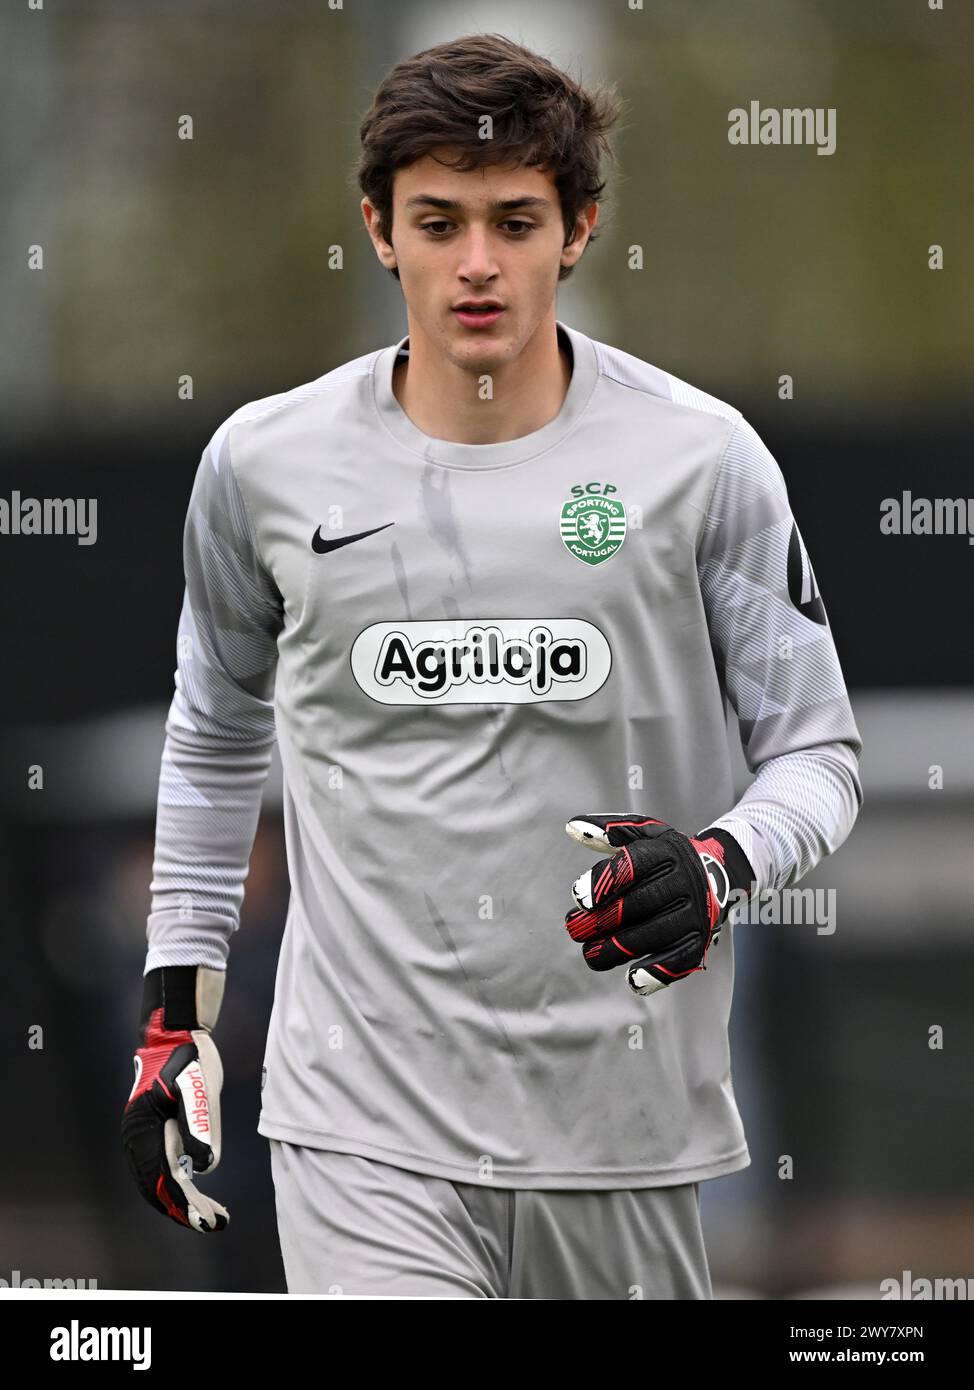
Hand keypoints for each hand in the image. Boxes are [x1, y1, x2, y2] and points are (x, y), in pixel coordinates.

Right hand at [121, 965, 229, 1231]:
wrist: (176, 1033)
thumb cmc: (188, 1057)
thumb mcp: (197, 1088)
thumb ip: (199, 1126)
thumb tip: (206, 1167)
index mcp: (142, 1129)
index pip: (163, 1180)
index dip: (186, 1205)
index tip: (208, 1221)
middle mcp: (137, 1137)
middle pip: (158, 1187)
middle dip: (186, 1211)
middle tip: (218, 1223)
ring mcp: (143, 1135)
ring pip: (158, 1182)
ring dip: (184, 1203)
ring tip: (215, 1215)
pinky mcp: (154, 1131)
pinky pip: (162, 1168)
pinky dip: (179, 1186)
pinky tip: (199, 1193)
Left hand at [563, 814, 753, 995]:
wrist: (718, 872)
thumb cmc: (666, 856)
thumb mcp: (644, 834)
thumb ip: (609, 830)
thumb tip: (572, 828)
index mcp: (667, 851)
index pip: (635, 864)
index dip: (606, 881)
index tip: (578, 898)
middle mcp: (685, 880)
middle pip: (641, 903)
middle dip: (603, 920)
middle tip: (574, 929)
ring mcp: (696, 911)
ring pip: (655, 933)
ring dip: (619, 948)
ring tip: (590, 955)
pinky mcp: (701, 938)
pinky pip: (682, 958)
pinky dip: (658, 972)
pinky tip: (633, 979)